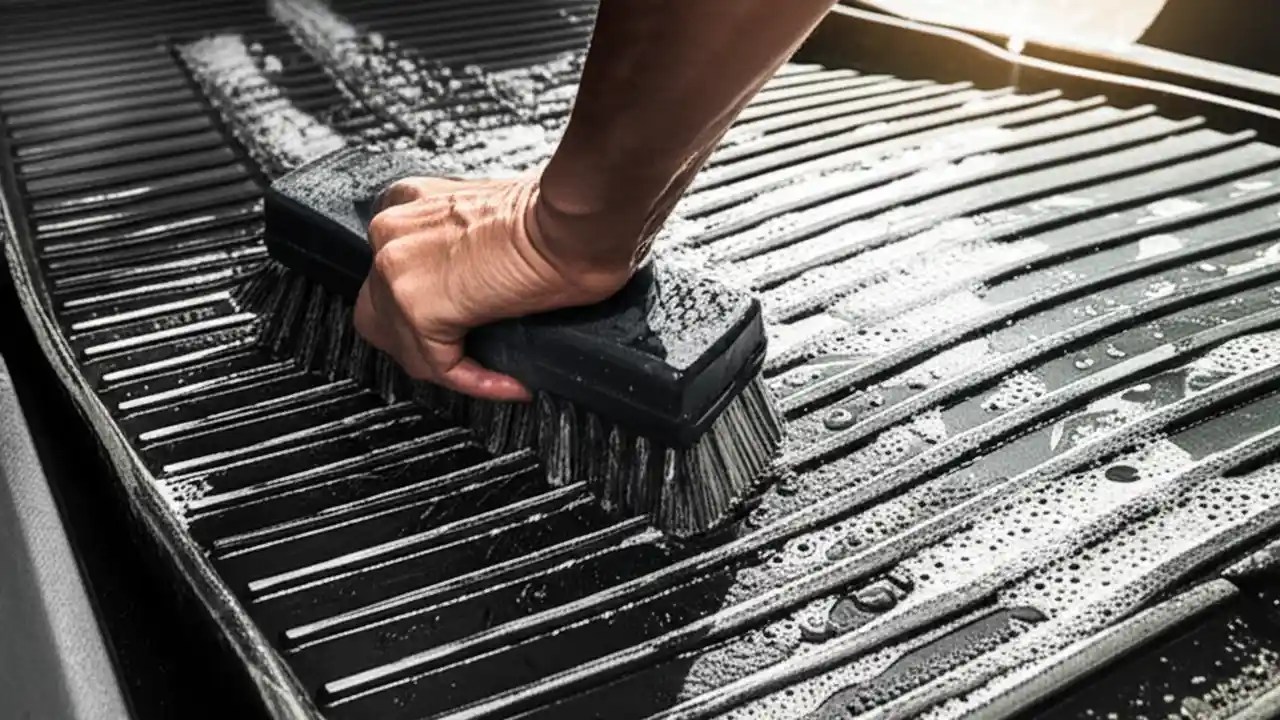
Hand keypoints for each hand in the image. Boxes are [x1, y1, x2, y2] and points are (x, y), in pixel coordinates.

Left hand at [354, 174, 632, 401]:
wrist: (576, 218)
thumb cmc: (561, 216)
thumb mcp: (498, 220)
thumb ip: (472, 247)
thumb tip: (485, 284)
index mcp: (408, 203)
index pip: (398, 275)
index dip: (433, 312)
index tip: (472, 331)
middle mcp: (391, 232)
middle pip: (384, 313)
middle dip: (424, 343)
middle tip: (471, 360)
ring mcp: (396, 269)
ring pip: (407, 346)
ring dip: (454, 367)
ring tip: (500, 377)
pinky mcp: (417, 307)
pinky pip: (439, 366)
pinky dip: (475, 383)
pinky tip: (511, 383)